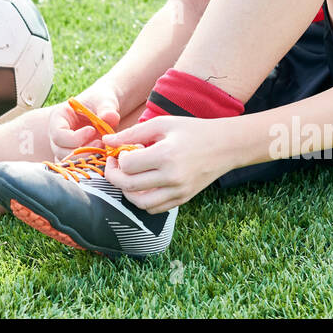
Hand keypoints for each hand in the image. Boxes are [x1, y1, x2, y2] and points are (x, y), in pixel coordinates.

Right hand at [48, 83, 122, 160]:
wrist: (105, 108)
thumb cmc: (101, 100)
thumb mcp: (104, 100)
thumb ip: (107, 108)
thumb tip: (110, 117)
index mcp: (59, 118)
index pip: (58, 134)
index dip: (74, 137)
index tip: (92, 130)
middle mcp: (58, 134)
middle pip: (60, 151)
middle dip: (81, 151)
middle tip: (101, 144)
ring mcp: (65, 147)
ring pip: (68, 161)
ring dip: (86, 159)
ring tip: (103, 150)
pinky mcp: (75, 156)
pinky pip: (77, 166)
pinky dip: (90, 164)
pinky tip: (103, 156)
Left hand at [101, 115, 231, 213]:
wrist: (225, 146)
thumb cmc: (192, 130)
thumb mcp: (162, 124)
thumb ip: (132, 133)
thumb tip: (106, 142)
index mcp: (166, 155)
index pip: (128, 165)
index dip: (117, 158)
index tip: (118, 152)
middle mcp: (172, 177)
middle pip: (128, 186)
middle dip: (114, 176)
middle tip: (114, 165)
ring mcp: (178, 192)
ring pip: (139, 203)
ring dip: (126, 191)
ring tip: (127, 176)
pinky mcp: (183, 199)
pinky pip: (154, 209)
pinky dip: (142, 201)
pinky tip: (143, 186)